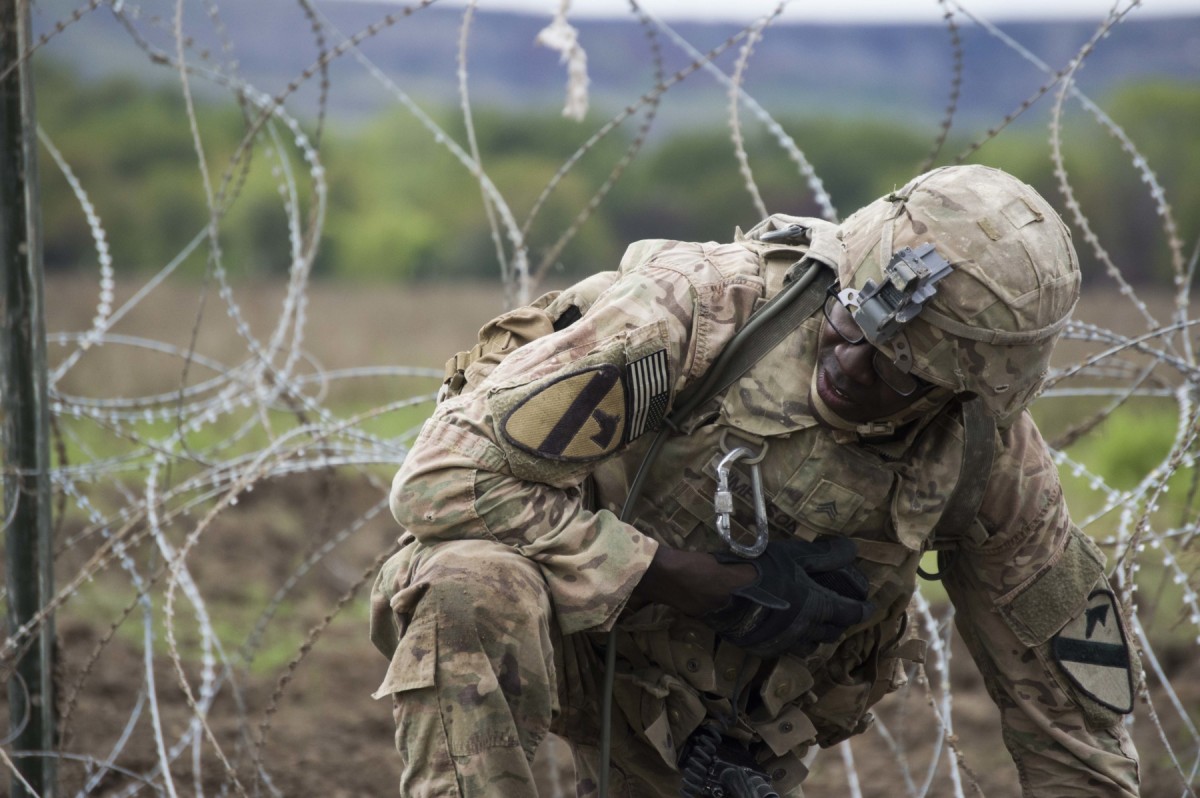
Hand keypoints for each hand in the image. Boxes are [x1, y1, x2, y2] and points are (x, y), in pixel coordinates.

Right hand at [702, 536, 871, 656]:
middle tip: (841, 612)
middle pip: (832, 633)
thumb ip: (826, 555)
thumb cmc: (761, 567)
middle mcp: (806, 631)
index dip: (863, 609)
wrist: (718, 589)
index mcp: (818, 607)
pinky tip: (786, 629)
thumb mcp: (796, 554)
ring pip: (811, 646)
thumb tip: (854, 550)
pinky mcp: (764, 648)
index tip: (870, 607)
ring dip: (817, 636)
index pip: (850, 613)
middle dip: (840, 623)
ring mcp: (784, 642)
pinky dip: (794, 640)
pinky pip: (787, 648)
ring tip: (815, 624)